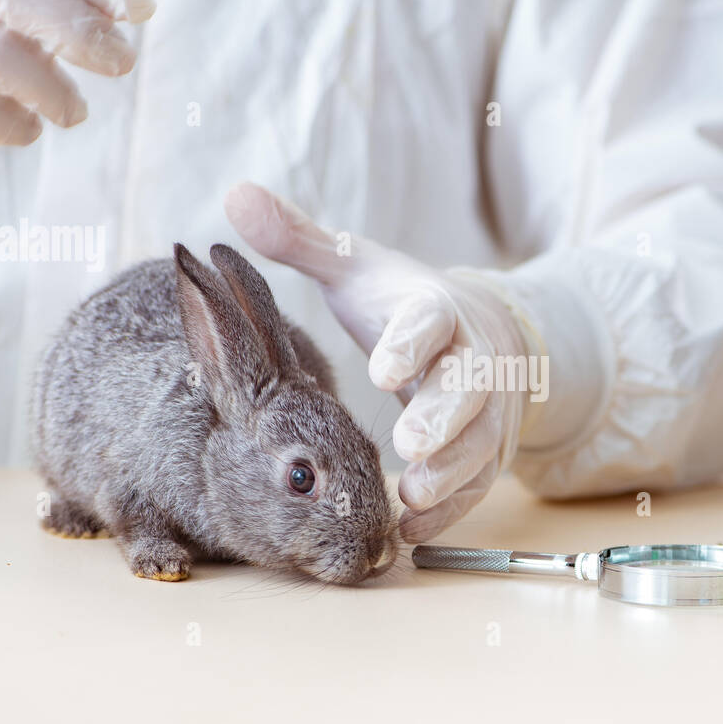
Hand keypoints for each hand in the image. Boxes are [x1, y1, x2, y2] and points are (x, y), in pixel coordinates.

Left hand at [226, 182, 533, 541]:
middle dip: (444, 418)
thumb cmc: (402, 307)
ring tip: (411, 498)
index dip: (411, 344)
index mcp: (435, 311)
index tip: (381, 368)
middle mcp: (471, 361)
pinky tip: (415, 528)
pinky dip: (451, 509)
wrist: (483, 337)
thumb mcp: (355, 269)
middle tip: (410, 445)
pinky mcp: (488, 452)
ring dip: (451, 474)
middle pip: (469, 389)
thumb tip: (234, 194)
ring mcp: (487, 411)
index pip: (430, 321)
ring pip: (481, 444)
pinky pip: (477, 485)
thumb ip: (300, 241)